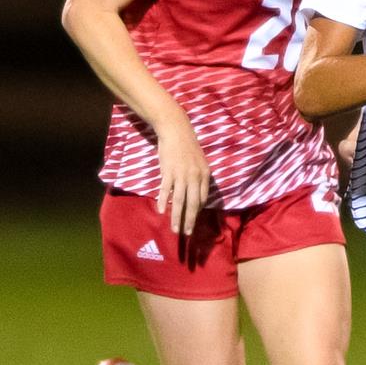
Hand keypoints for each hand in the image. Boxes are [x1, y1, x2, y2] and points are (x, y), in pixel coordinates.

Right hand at [153, 121, 210, 235]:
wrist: (176, 130)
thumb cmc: (188, 147)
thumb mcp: (200, 162)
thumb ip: (199, 178)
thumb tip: (197, 194)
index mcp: (205, 175)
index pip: (203, 199)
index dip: (197, 211)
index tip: (193, 221)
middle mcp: (194, 176)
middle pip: (193, 203)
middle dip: (190, 220)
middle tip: (187, 234)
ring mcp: (181, 175)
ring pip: (179, 201)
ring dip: (177, 217)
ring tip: (175, 229)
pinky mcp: (168, 171)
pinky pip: (165, 190)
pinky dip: (163, 202)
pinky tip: (161, 212)